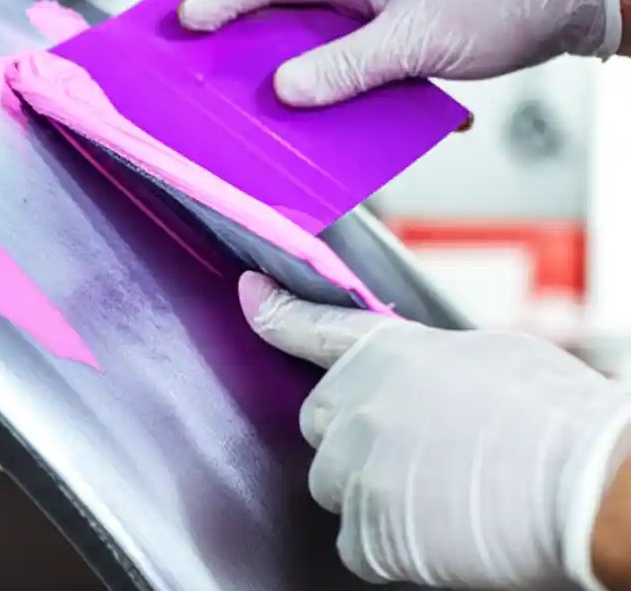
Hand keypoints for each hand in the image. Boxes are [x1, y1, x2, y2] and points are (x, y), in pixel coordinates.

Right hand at [179, 0, 622, 106]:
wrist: (569, 5)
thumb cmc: (499, 4)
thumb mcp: (416, 42)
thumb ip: (347, 67)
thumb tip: (284, 91)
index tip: (187, 20)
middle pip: (287, 4)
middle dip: (243, 29)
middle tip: (201, 55)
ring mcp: (384, 5)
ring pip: (319, 36)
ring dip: (294, 65)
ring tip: (261, 99)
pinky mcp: (402, 32)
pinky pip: (353, 57)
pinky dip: (339, 82)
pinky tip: (342, 115)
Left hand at [238, 271, 630, 589]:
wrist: (590, 486)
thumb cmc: (560, 419)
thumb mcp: (490, 356)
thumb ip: (428, 363)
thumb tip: (419, 378)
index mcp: (390, 352)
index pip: (312, 327)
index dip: (275, 312)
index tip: (251, 294)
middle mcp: (358, 405)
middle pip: (321, 423)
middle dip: (355, 437)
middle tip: (422, 454)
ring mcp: (356, 469)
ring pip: (334, 485)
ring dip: (371, 493)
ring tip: (442, 496)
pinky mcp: (367, 532)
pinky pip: (355, 542)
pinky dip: (387, 545)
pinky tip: (438, 534)